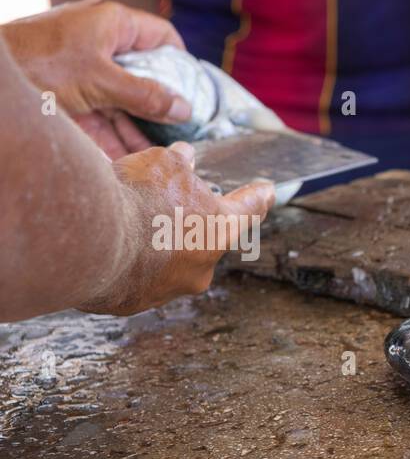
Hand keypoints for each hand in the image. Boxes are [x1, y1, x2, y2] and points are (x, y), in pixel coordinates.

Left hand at [0, 0, 191, 158]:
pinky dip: (116, 139)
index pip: (161, 37)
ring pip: (124, 103)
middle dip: (163, 107)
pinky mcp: (71, 96)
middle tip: (185, 132)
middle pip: (145, 76)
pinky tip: (134, 162)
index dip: (182, 62)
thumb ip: (146, 96)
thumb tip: (184, 109)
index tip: (197, 92)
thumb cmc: (39, 63)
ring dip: (141, 131)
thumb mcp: (101, 81)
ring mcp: (85, 70)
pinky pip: (103, 119)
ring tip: (163, 157)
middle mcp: (101, 44)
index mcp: (112, 24)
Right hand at [82, 142, 275, 314]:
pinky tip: (111, 245)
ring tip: (129, 223)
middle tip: (166, 203)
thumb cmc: (137, 199)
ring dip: (155, 243)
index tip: (268, 193)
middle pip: (204, 240)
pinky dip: (128, 260)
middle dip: (189, 221)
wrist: (93, 239)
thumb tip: (184, 156)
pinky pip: (137, 276)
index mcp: (220, 230)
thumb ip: (179, 163)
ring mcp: (170, 289)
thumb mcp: (164, 163)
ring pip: (168, 261)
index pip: (248, 210)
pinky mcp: (136, 302)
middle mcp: (202, 267)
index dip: (257, 198)